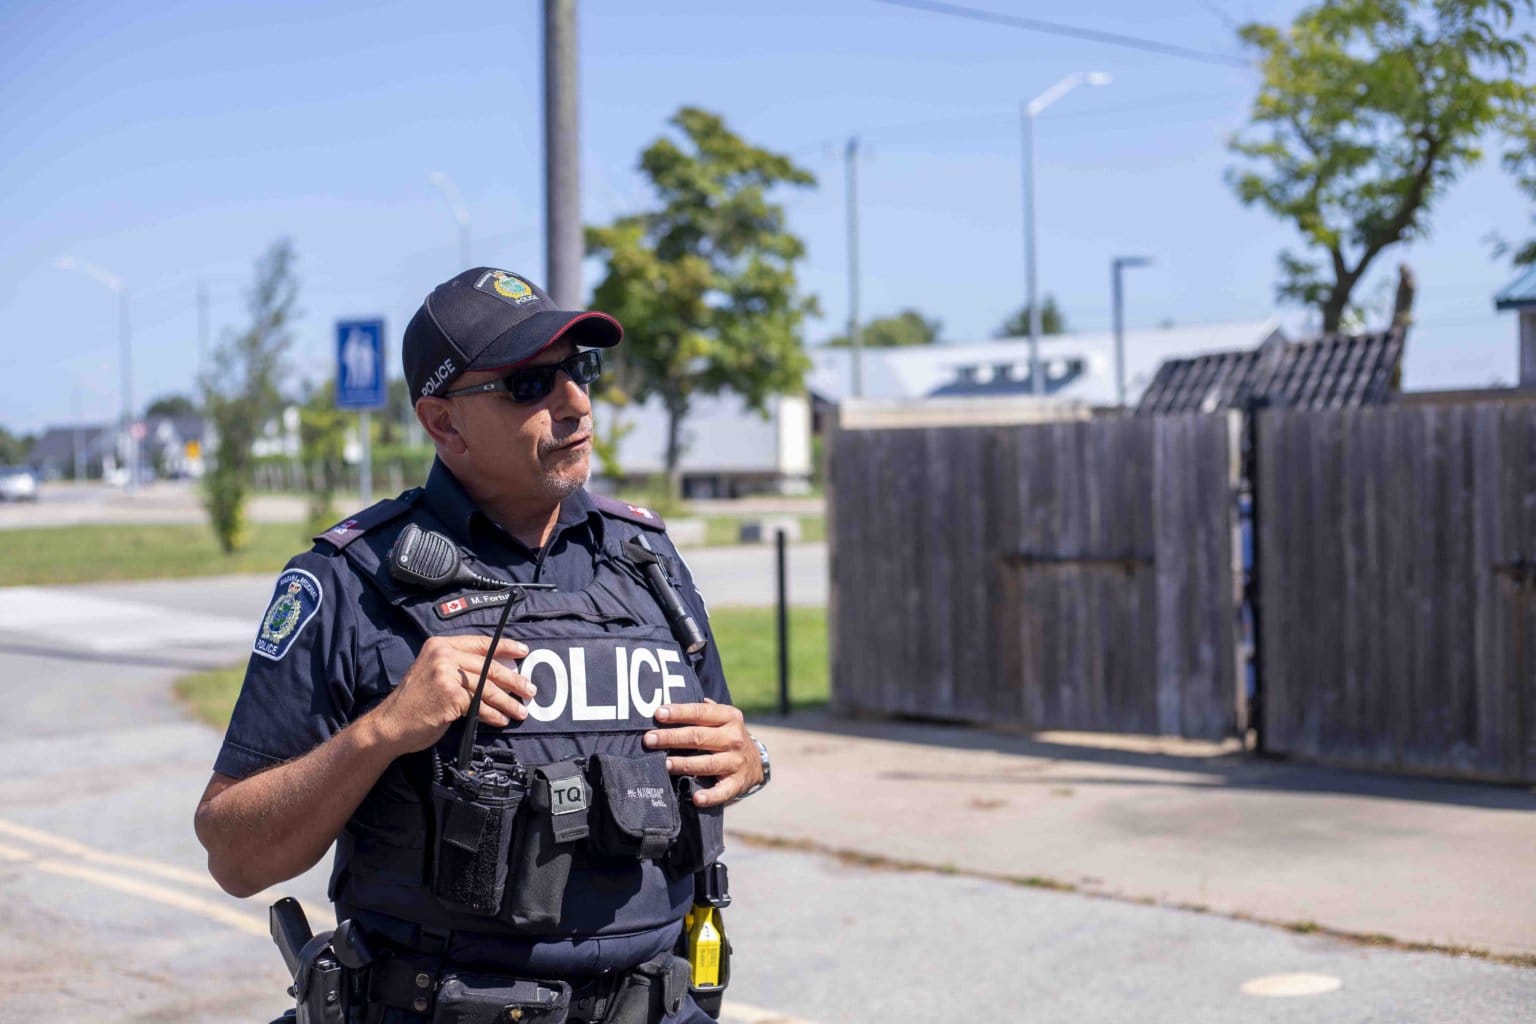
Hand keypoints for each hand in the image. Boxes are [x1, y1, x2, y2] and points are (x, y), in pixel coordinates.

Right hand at [372, 635, 534, 753]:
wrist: (390, 724)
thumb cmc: (415, 702)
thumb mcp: (434, 673)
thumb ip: (459, 667)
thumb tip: (497, 671)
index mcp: (440, 645)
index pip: (480, 642)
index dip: (505, 647)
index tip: (523, 652)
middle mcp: (443, 655)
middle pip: (488, 666)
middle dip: (513, 679)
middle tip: (530, 689)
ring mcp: (446, 674)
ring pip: (487, 687)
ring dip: (508, 701)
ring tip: (521, 710)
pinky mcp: (450, 695)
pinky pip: (480, 705)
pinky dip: (493, 714)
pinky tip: (501, 720)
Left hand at [643, 699, 760, 807]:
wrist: (754, 762)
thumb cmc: (725, 735)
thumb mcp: (720, 718)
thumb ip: (700, 710)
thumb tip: (666, 704)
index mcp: (729, 716)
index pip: (701, 713)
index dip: (679, 713)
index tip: (658, 714)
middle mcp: (734, 738)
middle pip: (699, 737)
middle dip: (672, 737)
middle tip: (649, 740)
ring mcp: (736, 761)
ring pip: (707, 763)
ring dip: (684, 764)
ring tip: (664, 764)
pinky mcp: (737, 783)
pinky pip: (723, 791)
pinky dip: (710, 796)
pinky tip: (696, 798)